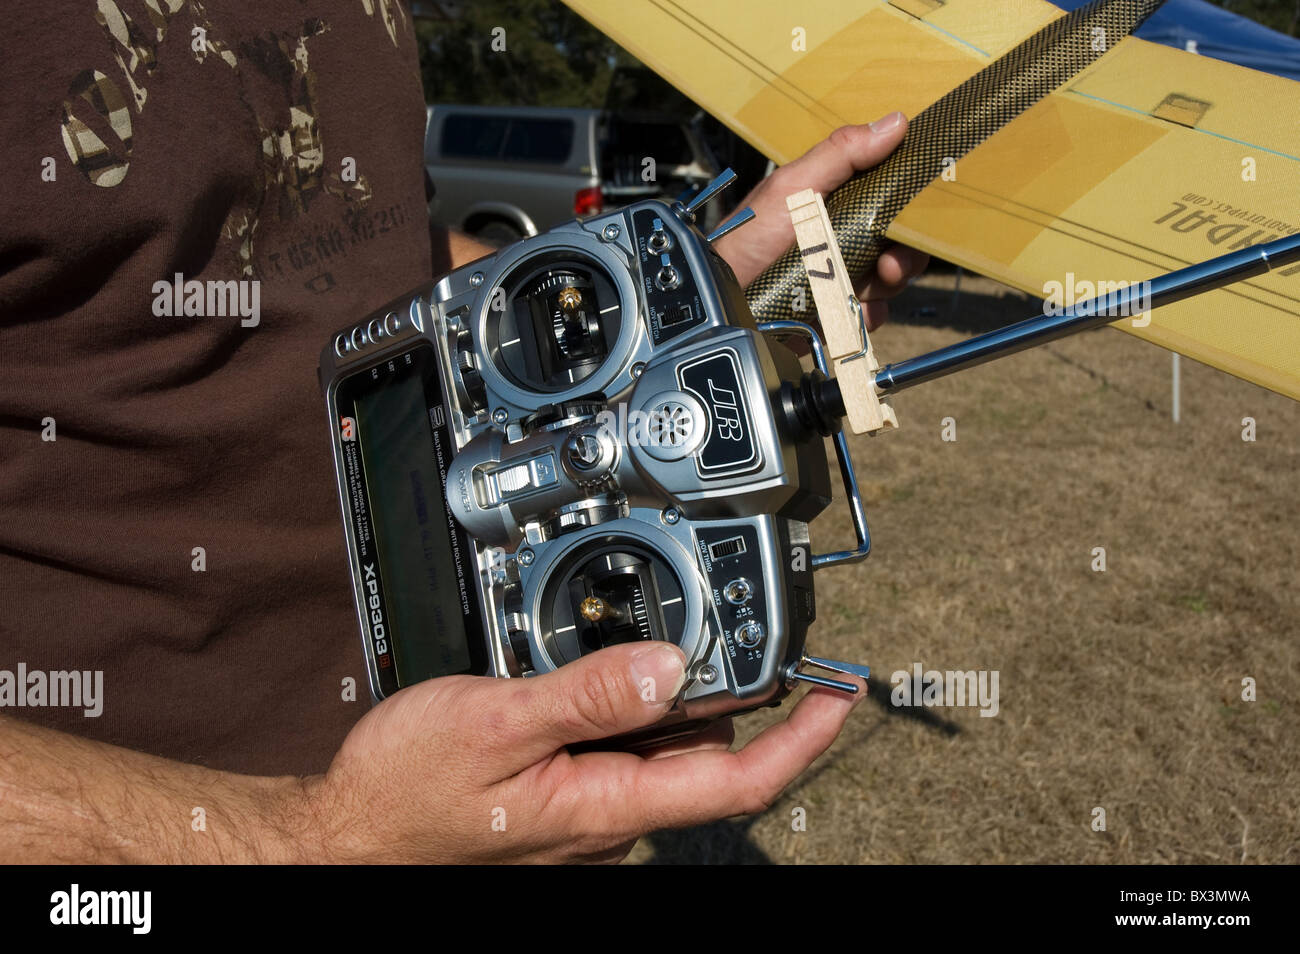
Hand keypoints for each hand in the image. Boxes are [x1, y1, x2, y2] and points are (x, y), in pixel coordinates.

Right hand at [309, 642, 864, 862]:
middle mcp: (607, 817)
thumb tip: (672, 666)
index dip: (800, 740)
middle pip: (706, 757)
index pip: (736, 780)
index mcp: (605, 805)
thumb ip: (588, 695)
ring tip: (661, 637)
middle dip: (737, 695)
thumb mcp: (495, 725)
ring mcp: (585, 812)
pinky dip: (630, 706)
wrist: (346, 837)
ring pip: (661, 750)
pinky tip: (600, 671)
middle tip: (746, 630)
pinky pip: (620, 750)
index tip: (838, 695)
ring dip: (679, 696)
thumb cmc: (404, 792)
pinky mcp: (562, 799)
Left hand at [713, 112, 929, 330]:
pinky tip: (849, 311)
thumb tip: (894, 122)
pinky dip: (866, 314)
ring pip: (890, 279)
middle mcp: (844, 235)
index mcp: (839, 201)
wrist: (723, 297)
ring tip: (863, 290)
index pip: (893, 196)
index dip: (911, 205)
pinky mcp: (835, 308)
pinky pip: (871, 312)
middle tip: (890, 265)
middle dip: (903, 255)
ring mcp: (841, 273)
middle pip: (900, 242)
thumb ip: (841, 154)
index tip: (918, 214)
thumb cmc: (747, 237)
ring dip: (886, 286)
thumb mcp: (793, 188)